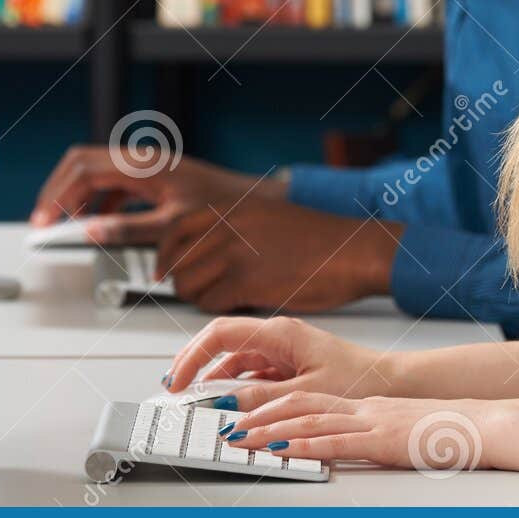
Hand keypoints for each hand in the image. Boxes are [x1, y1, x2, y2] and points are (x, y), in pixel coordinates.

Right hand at [30, 145, 284, 245]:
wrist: (253, 202)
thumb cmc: (221, 210)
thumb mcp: (172, 225)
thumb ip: (129, 229)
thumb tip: (91, 232)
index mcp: (142, 165)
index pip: (83, 170)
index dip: (57, 195)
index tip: (43, 222)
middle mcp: (140, 159)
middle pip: (81, 164)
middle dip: (58, 191)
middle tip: (43, 221)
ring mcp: (146, 167)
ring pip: (95, 173)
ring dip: (76, 196)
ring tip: (65, 225)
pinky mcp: (153, 178)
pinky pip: (113, 185)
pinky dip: (97, 202)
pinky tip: (97, 224)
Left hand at [155, 201, 402, 313]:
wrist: (353, 251)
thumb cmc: (320, 239)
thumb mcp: (267, 216)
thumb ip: (233, 228)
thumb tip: (205, 251)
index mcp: (232, 208)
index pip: (175, 229)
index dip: (166, 255)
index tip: (165, 271)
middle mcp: (228, 226)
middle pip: (177, 261)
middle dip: (182, 282)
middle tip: (196, 293)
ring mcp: (236, 252)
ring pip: (189, 284)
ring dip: (200, 298)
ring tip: (222, 300)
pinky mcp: (248, 282)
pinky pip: (211, 302)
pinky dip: (218, 309)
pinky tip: (238, 306)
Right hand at [163, 316, 400, 410]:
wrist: (390, 383)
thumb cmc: (358, 380)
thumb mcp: (305, 394)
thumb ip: (262, 399)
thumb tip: (225, 405)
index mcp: (280, 332)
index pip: (220, 333)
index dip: (192, 355)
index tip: (177, 380)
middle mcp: (277, 336)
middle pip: (221, 342)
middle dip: (194, 363)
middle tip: (175, 388)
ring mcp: (281, 349)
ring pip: (234, 359)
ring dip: (213, 378)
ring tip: (194, 400)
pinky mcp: (287, 364)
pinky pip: (250, 372)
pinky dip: (234, 386)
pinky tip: (225, 402)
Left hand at [223, 391, 503, 471]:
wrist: (484, 425)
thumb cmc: (449, 432)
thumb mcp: (401, 432)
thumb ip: (373, 435)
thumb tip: (346, 447)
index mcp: (364, 405)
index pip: (308, 399)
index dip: (271, 404)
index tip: (241, 412)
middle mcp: (362, 408)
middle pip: (299, 403)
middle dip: (257, 412)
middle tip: (224, 422)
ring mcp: (371, 421)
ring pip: (308, 418)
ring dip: (268, 428)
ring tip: (237, 437)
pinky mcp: (381, 439)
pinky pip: (335, 441)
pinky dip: (302, 445)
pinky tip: (280, 450)